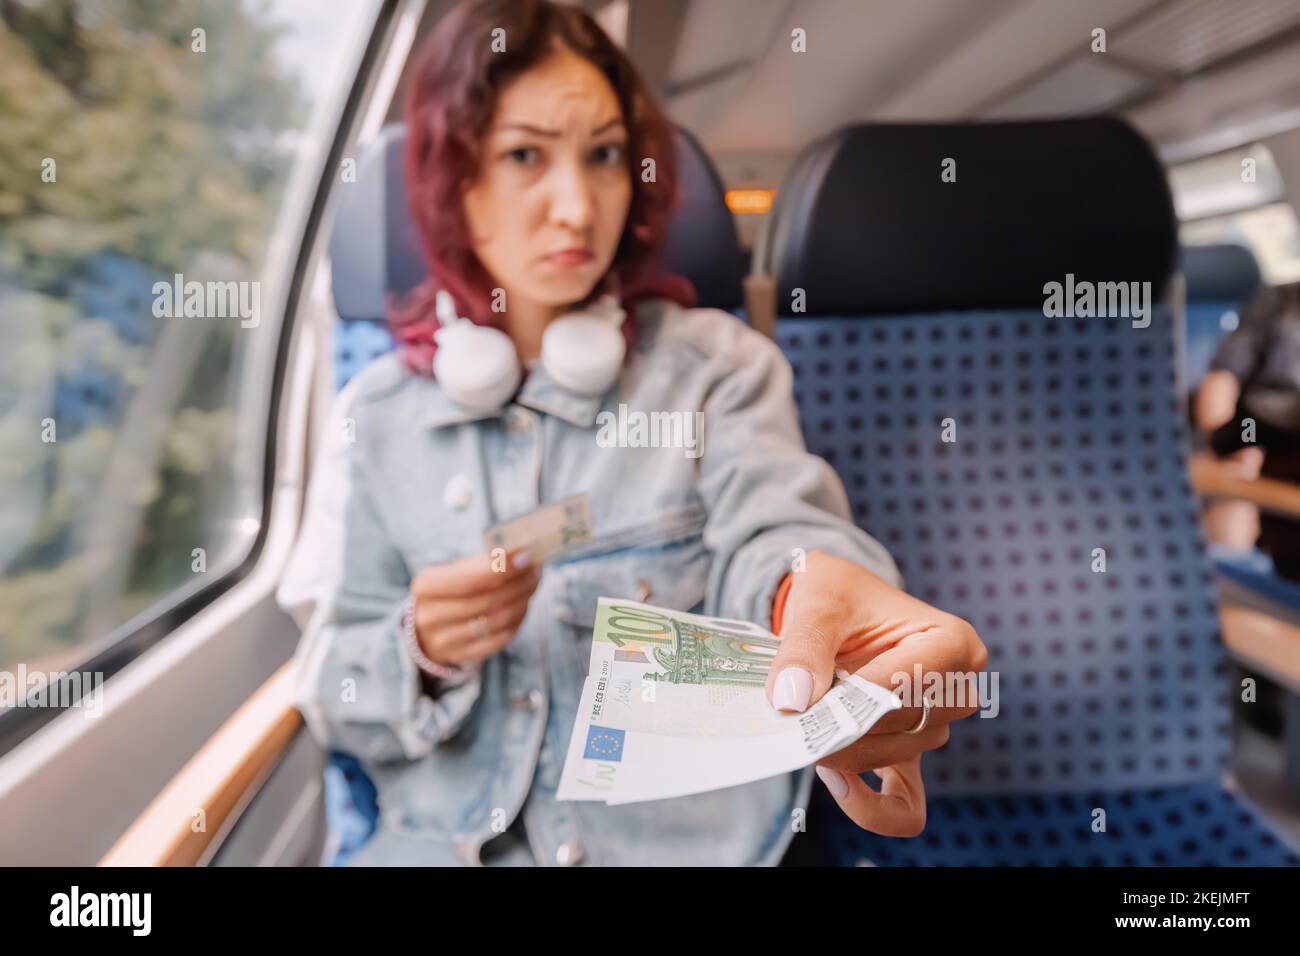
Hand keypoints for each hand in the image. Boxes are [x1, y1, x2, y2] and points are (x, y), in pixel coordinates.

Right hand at [409, 549, 541, 666]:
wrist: (431, 623)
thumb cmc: (452, 588)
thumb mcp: (458, 569)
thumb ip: (486, 561)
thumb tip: (522, 551)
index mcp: (425, 586)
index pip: (469, 580)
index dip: (501, 569)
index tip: (527, 557)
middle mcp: (430, 616)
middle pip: (486, 601)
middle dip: (518, 584)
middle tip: (536, 570)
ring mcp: (444, 640)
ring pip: (496, 621)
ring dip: (522, 600)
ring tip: (532, 585)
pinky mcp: (461, 655)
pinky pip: (500, 639)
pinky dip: (517, 620)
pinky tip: (523, 605)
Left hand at [765, 549, 987, 834]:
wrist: (834, 609)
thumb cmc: (838, 595)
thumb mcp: (819, 600)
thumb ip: (804, 646)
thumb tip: (792, 700)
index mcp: (952, 641)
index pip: (913, 681)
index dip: (862, 696)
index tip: (811, 702)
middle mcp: (956, 689)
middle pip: (906, 724)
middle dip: (848, 725)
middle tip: (797, 717)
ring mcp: (933, 727)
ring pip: (896, 755)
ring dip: (846, 749)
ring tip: (805, 729)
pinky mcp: (906, 755)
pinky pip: (904, 805)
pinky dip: (871, 807)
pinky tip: (834, 782)